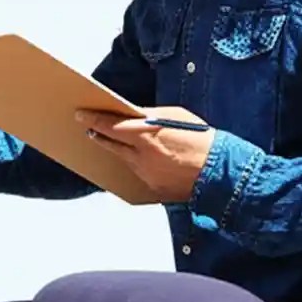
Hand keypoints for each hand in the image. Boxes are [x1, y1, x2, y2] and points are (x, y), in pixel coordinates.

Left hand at [76, 105, 214, 203]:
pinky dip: (137, 165)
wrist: (221, 170)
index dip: (93, 120)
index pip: (110, 126)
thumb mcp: (176, 116)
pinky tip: (142, 159)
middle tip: (89, 128)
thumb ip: (150, 116)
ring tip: (116, 141)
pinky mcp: (152, 188)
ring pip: (124, 160)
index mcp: (146, 136)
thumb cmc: (201, 138)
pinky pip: (138, 174)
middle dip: (99, 135)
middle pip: (111, 145)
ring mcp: (146, 175)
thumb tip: (131, 113)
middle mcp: (142, 157)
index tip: (80, 115)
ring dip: (119, 150)